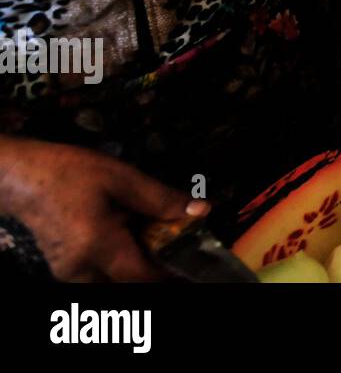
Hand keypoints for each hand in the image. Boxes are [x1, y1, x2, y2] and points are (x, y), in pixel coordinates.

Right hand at [0, 138, 205, 281]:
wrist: (22, 178)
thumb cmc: (71, 173)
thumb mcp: (123, 178)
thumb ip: (161, 199)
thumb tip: (200, 211)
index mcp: (98, 246)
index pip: (143, 278)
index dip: (171, 275)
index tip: (192, 263)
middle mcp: (82, 269)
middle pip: (129, 285)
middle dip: (153, 272)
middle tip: (173, 249)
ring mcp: (69, 274)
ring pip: (114, 283)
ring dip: (135, 269)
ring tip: (149, 242)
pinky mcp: (64, 270)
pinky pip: (99, 277)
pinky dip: (119, 265)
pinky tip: (125, 239)